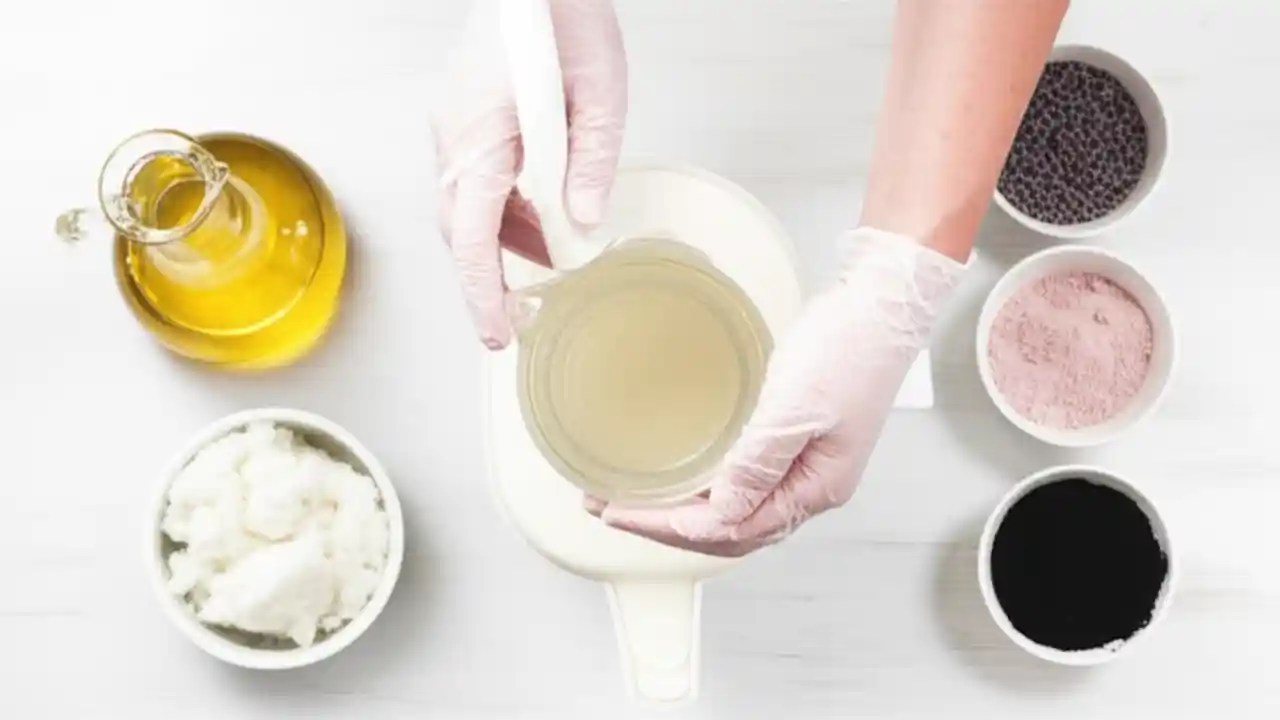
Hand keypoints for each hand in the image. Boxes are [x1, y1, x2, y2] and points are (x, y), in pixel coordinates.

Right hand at [433, 0, 626, 348]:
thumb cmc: (565, 19)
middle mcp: (453, 137)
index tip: (497, 333)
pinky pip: (473, 181)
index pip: (472, 236)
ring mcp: (451, 127)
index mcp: (482, 137)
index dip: (482, 292)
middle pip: (461, 230)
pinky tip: (541, 214)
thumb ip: (592, 163)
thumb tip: (585, 226)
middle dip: (489, 280)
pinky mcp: (461, 118)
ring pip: (466, 208)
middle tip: (520, 318)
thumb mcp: (600, 94)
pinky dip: (502, 209)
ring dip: (504, 242)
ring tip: (555, 258)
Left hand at [591, 229, 965, 555]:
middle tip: (610, 510)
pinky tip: (683, 478)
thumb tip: (719, 515)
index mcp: (816, 488)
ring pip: (736, 509)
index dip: (669, 527)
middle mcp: (811, 486)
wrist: (883, 302)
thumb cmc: (849, 349)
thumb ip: (756, 465)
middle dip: (668, 526)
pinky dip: (708, 487)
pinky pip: (745, 480)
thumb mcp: (794, 409)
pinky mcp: (798, 438)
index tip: (619, 513)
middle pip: (731, 530)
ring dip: (685, 511)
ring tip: (635, 499)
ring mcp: (806, 464)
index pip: (730, 529)